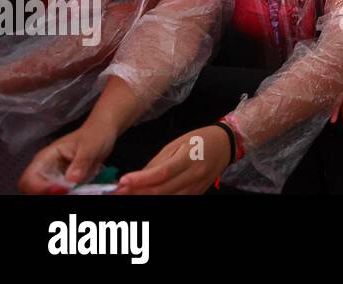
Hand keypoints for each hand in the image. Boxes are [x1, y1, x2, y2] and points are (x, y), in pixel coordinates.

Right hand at [18, 121, 118, 193]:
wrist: (104, 133)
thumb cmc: (95, 134)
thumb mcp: (91, 146)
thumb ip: (81, 162)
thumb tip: (71, 180)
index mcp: (45, 158)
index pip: (29, 179)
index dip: (41, 188)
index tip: (63, 189)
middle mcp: (45, 170)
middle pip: (34, 191)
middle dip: (50, 194)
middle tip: (73, 191)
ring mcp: (55, 178)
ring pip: (48, 194)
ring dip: (64, 194)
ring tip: (81, 189)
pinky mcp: (65, 184)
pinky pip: (62, 193)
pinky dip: (72, 194)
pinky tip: (84, 189)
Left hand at [115, 125, 231, 194]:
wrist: (225, 146)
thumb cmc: (199, 140)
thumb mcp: (177, 144)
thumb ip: (157, 163)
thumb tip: (136, 178)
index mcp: (189, 158)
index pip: (162, 173)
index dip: (141, 180)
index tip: (122, 181)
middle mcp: (194, 176)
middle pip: (161, 190)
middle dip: (136, 192)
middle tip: (117, 192)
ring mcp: (196, 188)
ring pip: (166, 199)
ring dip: (144, 198)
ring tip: (127, 195)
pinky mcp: (196, 195)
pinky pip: (174, 201)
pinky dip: (158, 200)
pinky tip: (145, 197)